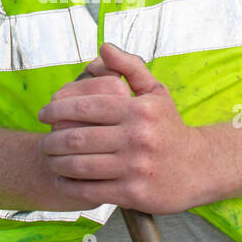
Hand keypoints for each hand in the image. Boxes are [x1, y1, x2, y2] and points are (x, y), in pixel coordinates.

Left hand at [35, 42, 204, 214]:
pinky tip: (61, 179)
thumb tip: (103, 48)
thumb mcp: (155, 92)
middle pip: (78, 138)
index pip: (86, 106)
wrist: (199, 167)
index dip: (56, 110)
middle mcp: (137, 137)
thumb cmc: (169, 127)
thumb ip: (129, 67)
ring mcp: (135, 167)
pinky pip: (90, 190)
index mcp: (138, 110)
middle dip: (51, 140)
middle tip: (42, 142)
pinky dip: (69, 185)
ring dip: (56, 163)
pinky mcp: (133, 193)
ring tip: (49, 159)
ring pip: (80, 166)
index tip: (42, 114)